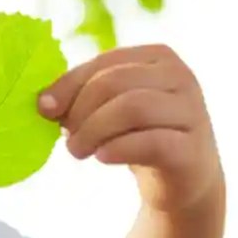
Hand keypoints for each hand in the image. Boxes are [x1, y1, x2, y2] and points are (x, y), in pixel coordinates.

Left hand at [38, 44, 221, 212]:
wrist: (183, 180)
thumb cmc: (140, 135)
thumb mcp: (111, 108)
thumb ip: (81, 96)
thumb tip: (44, 102)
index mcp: (158, 57)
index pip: (105, 62)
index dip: (69, 84)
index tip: (44, 108)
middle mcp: (181, 77)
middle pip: (115, 82)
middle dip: (81, 110)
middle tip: (68, 138)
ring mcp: (192, 112)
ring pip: (132, 107)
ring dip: (94, 130)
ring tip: (78, 151)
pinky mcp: (193, 149)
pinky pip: (151, 143)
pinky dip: (118, 149)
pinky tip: (102, 157)